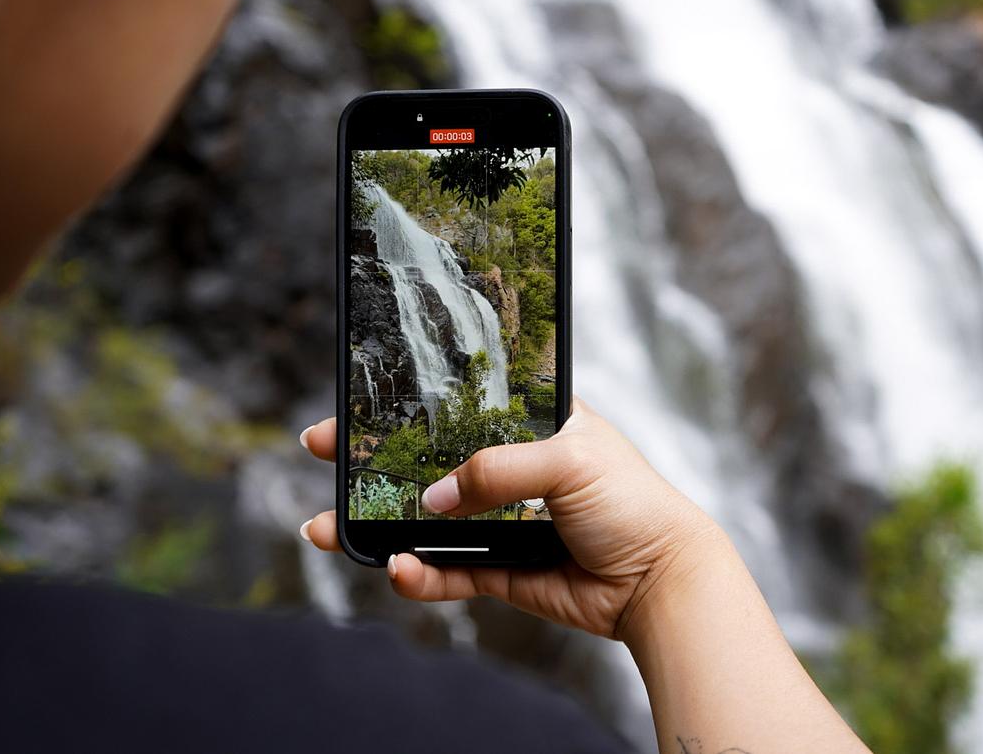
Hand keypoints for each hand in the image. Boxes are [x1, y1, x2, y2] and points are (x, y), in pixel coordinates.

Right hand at [298, 397, 728, 639]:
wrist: (660, 581)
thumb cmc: (633, 503)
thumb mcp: (569, 461)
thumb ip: (496, 470)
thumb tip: (433, 498)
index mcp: (532, 423)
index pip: (458, 403)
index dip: (408, 401)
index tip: (355, 401)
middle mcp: (512, 468)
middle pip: (427, 460)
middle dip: (371, 462)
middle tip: (321, 455)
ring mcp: (503, 520)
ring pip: (426, 521)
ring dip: (378, 526)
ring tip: (328, 531)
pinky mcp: (502, 570)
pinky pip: (448, 572)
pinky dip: (420, 575)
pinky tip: (399, 570)